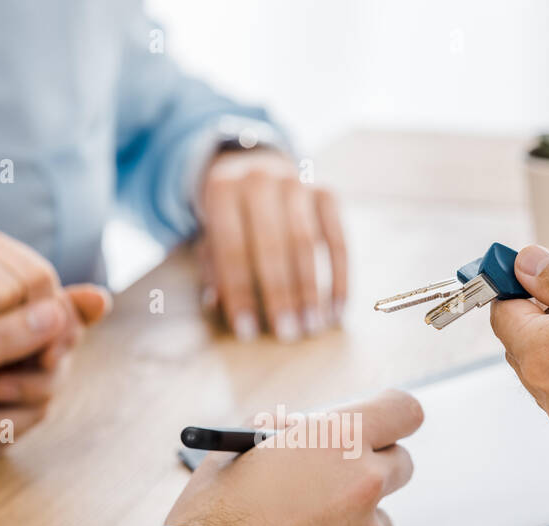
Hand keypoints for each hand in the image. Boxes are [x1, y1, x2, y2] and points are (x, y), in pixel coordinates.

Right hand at [165, 389, 421, 525]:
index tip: (385, 427)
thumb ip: (283, 432)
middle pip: (401, 465)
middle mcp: (364, 484)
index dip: (393, 418)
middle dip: (371, 472)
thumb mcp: (235, 453)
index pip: (402, 411)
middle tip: (338, 487)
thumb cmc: (209, 523)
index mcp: (335, 441)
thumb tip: (304, 428)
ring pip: (380, 522)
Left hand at [196, 148, 346, 341]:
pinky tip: (336, 310)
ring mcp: (297, 183)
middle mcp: (260, 179)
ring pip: (306, 243)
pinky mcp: (327, 193)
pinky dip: (339, 278)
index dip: (239, 292)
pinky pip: (338, 240)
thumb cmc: (229, 219)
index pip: (231, 248)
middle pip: (272, 245)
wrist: (255, 168)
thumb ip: (212, 270)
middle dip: (280, 295)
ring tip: (312, 327)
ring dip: (311, 291)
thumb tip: (216, 304)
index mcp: (223, 189)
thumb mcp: (209, 238)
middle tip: (287, 334)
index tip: (248, 331)